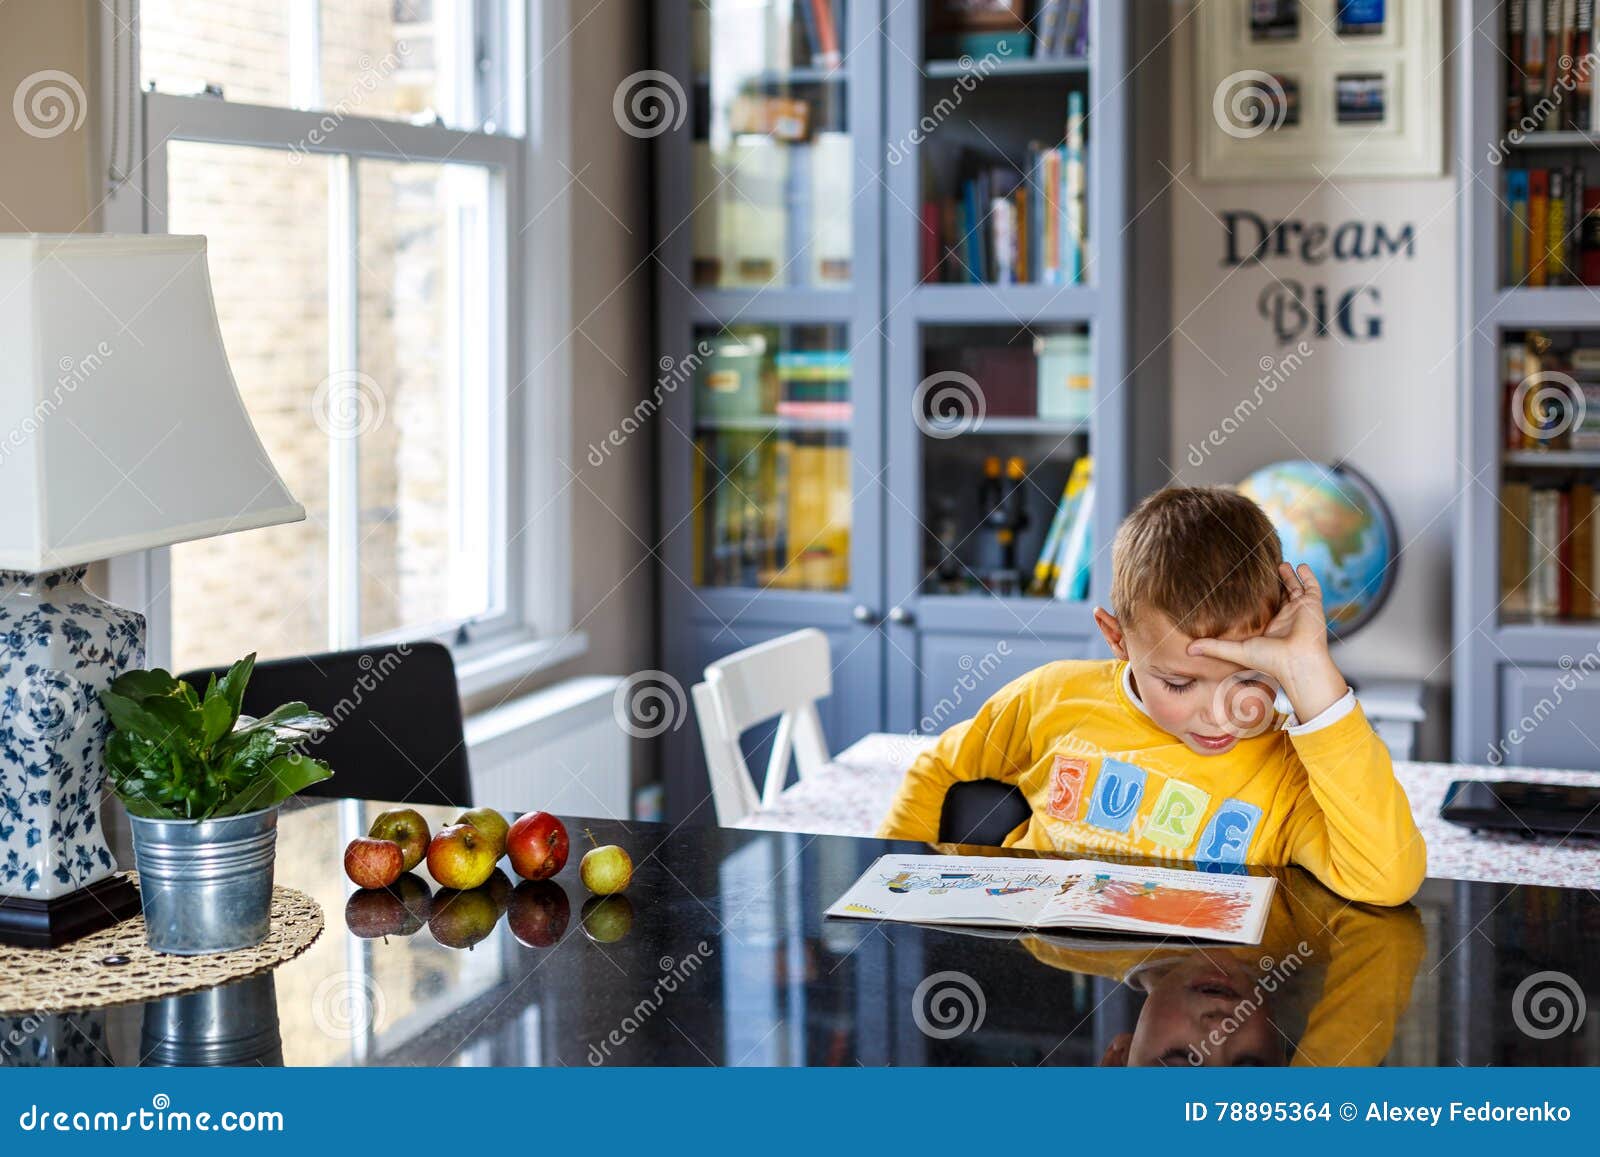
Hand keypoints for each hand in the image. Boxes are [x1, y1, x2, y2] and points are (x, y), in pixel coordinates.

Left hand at [1187, 563, 1348, 721]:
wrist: (1297, 662)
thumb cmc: (1269, 660)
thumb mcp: (1236, 650)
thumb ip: (1213, 647)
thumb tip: (1187, 650)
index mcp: (1269, 627)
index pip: (1262, 608)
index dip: (1254, 597)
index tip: (1241, 584)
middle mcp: (1285, 618)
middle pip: (1278, 596)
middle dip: (1272, 584)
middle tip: (1261, 568)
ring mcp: (1299, 610)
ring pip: (1294, 589)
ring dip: (1288, 577)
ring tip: (1280, 563)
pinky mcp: (1312, 605)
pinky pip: (1311, 586)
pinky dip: (1308, 576)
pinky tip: (1301, 565)